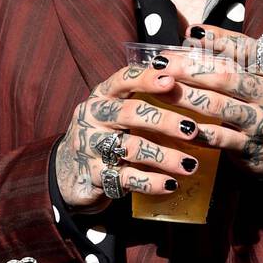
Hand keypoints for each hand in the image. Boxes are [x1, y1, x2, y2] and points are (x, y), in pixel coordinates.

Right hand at [55, 62, 203, 210]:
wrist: (69, 171)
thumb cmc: (106, 134)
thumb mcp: (117, 111)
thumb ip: (144, 99)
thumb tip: (193, 90)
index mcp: (103, 96)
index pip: (123, 80)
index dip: (147, 79)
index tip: (171, 81)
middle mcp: (94, 116)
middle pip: (129, 113)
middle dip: (164, 121)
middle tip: (192, 130)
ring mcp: (91, 146)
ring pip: (130, 148)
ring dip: (164, 156)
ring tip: (190, 164)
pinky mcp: (95, 175)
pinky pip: (126, 178)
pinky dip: (151, 182)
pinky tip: (171, 184)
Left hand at [168, 25, 262, 188]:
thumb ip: (238, 59)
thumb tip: (195, 34)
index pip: (245, 49)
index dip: (218, 39)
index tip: (191, 32)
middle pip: (226, 75)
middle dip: (190, 67)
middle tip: (161, 61)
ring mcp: (261, 122)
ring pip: (218, 105)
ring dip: (185, 96)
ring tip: (160, 88)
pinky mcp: (252, 149)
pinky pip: (219, 138)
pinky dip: (197, 131)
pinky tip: (176, 124)